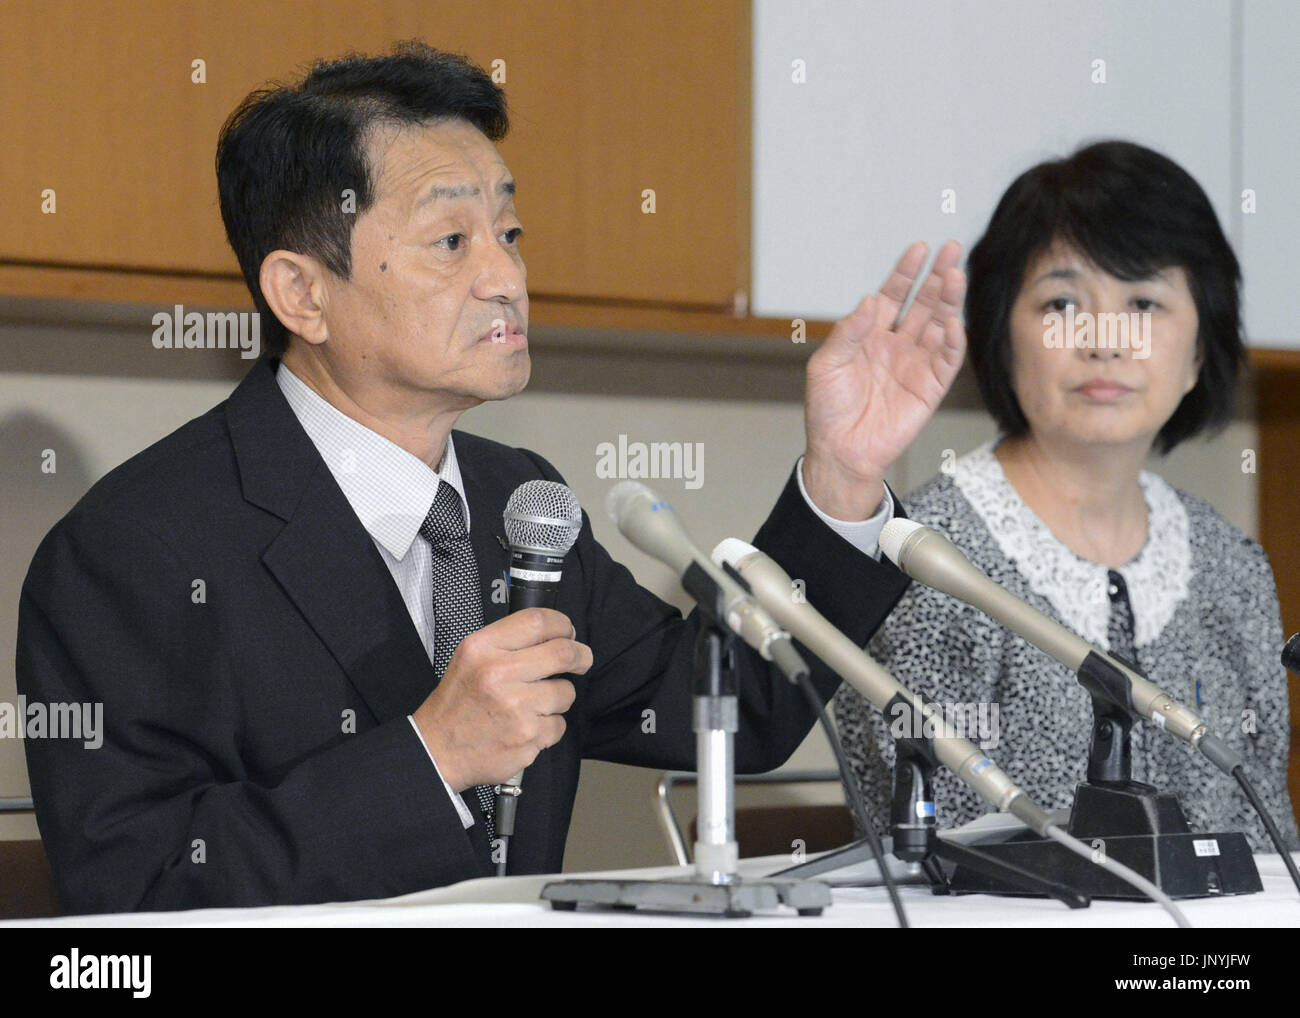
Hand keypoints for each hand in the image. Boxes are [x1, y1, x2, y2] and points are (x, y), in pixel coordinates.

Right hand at [412, 608, 590, 790]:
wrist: (437, 752)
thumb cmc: (457, 704)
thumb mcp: (469, 658)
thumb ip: (508, 642)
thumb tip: (557, 634)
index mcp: (482, 649)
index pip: (538, 621)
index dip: (562, 624)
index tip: (568, 633)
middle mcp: (498, 675)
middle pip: (563, 653)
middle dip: (581, 656)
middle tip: (582, 660)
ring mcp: (515, 708)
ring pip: (565, 692)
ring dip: (557, 698)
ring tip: (531, 705)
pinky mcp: (527, 737)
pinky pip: (558, 725)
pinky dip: (548, 727)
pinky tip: (524, 727)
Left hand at [803, 240, 965, 519]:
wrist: (840, 450)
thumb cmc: (828, 409)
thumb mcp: (827, 365)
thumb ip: (848, 332)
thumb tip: (868, 300)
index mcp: (870, 334)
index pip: (893, 295)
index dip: (906, 273)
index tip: (919, 249)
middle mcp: (897, 344)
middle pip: (923, 303)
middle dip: (937, 277)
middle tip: (952, 249)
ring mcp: (915, 364)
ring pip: (939, 325)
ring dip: (949, 302)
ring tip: (956, 276)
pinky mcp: (930, 387)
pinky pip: (947, 360)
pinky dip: (954, 341)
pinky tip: (956, 322)